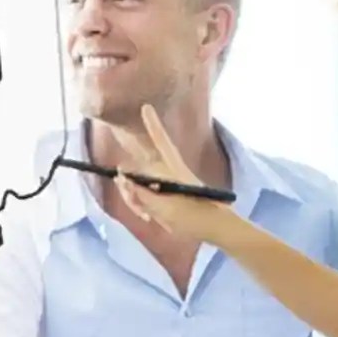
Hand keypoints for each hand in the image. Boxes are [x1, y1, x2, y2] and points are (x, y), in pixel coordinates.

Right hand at [113, 103, 236, 241]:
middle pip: (139, 171)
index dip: (152, 125)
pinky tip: (149, 218)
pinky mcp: (164, 199)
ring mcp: (165, 186)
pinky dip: (142, 208)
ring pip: (138, 188)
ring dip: (136, 201)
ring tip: (147, 214)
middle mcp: (167, 173)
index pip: (160, 141)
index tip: (146, 106)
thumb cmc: (196, 215)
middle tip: (134, 199)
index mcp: (173, 169)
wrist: (215, 230)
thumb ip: (141, 194)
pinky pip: (143, 200)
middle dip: (131, 187)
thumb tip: (122, 178)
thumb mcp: (167, 207)